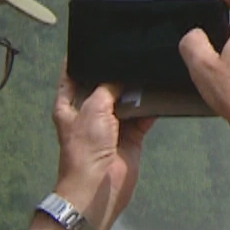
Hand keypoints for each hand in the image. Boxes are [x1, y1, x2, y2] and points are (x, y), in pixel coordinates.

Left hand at [50, 69, 153, 229]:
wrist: (100, 186)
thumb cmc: (86, 147)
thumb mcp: (93, 108)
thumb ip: (108, 88)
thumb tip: (121, 77)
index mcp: (70, 105)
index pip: (73, 76)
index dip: (82, 60)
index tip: (96, 43)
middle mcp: (90, 112)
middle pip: (104, 86)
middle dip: (116, 74)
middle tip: (131, 53)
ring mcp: (111, 125)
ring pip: (126, 100)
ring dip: (136, 90)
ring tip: (148, 68)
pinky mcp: (131, 136)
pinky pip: (143, 116)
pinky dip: (151, 107)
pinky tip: (160, 93)